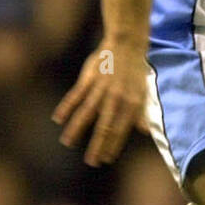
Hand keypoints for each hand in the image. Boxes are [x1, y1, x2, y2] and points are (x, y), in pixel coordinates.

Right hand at [52, 39, 149, 166]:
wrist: (126, 43)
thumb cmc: (135, 70)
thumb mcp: (144, 92)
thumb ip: (142, 113)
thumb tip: (145, 132)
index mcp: (131, 103)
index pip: (121, 130)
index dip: (113, 145)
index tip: (106, 159)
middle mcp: (116, 97)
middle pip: (105, 126)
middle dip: (97, 145)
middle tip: (91, 161)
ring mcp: (102, 87)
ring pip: (87, 113)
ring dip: (76, 129)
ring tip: (68, 143)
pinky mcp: (89, 77)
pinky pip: (76, 95)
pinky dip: (66, 107)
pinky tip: (58, 119)